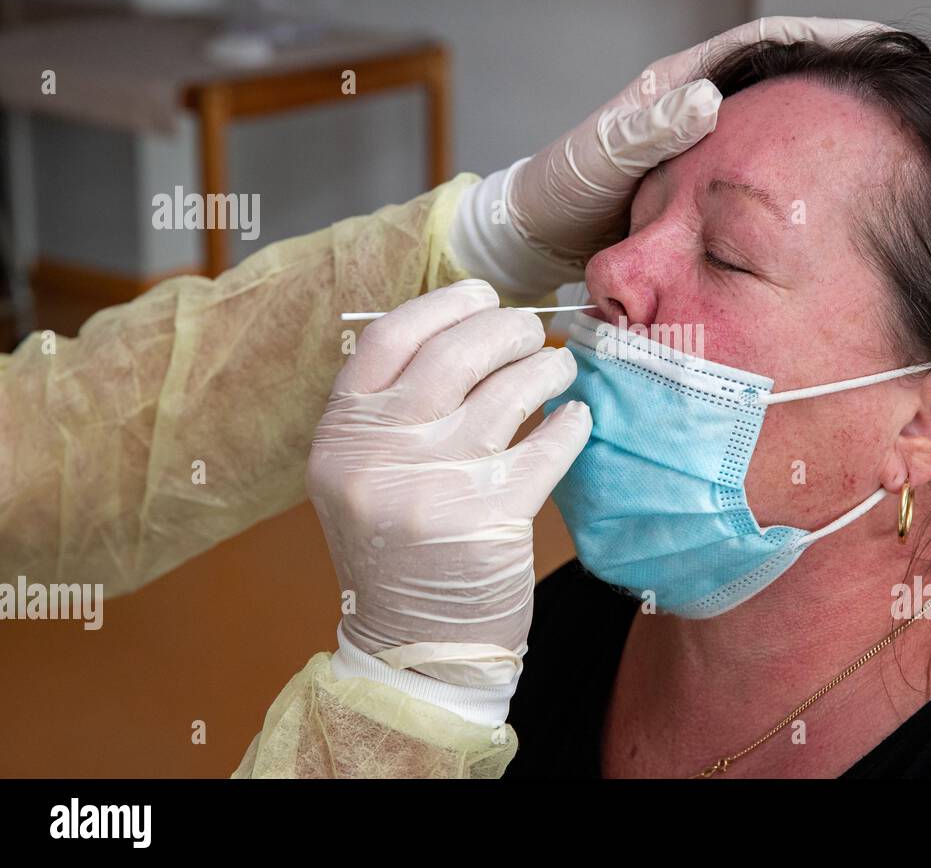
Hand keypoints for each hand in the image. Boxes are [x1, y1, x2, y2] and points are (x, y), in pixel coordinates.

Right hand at [307, 280, 590, 684]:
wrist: (413, 648)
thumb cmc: (398, 550)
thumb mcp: (363, 475)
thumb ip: (393, 409)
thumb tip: (464, 328)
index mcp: (341, 436)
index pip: (389, 335)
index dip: (444, 304)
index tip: (483, 294)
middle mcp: (378, 455)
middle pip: (456, 352)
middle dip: (508, 328)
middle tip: (533, 332)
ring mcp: (432, 486)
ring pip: (509, 392)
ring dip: (547, 369)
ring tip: (560, 371)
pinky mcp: (488, 518)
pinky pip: (547, 445)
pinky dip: (571, 424)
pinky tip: (577, 419)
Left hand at [507, 16, 889, 262]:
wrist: (539, 234)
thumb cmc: (560, 187)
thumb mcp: (603, 155)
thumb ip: (652, 129)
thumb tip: (711, 99)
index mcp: (679, 82)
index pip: (764, 41)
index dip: (820, 36)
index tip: (871, 41)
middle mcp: (699, 106)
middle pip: (784, 79)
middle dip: (838, 79)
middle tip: (895, 93)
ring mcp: (707, 146)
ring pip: (779, 128)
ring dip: (823, 129)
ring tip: (879, 142)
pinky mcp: (707, 186)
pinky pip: (764, 173)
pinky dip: (797, 178)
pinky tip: (826, 198)